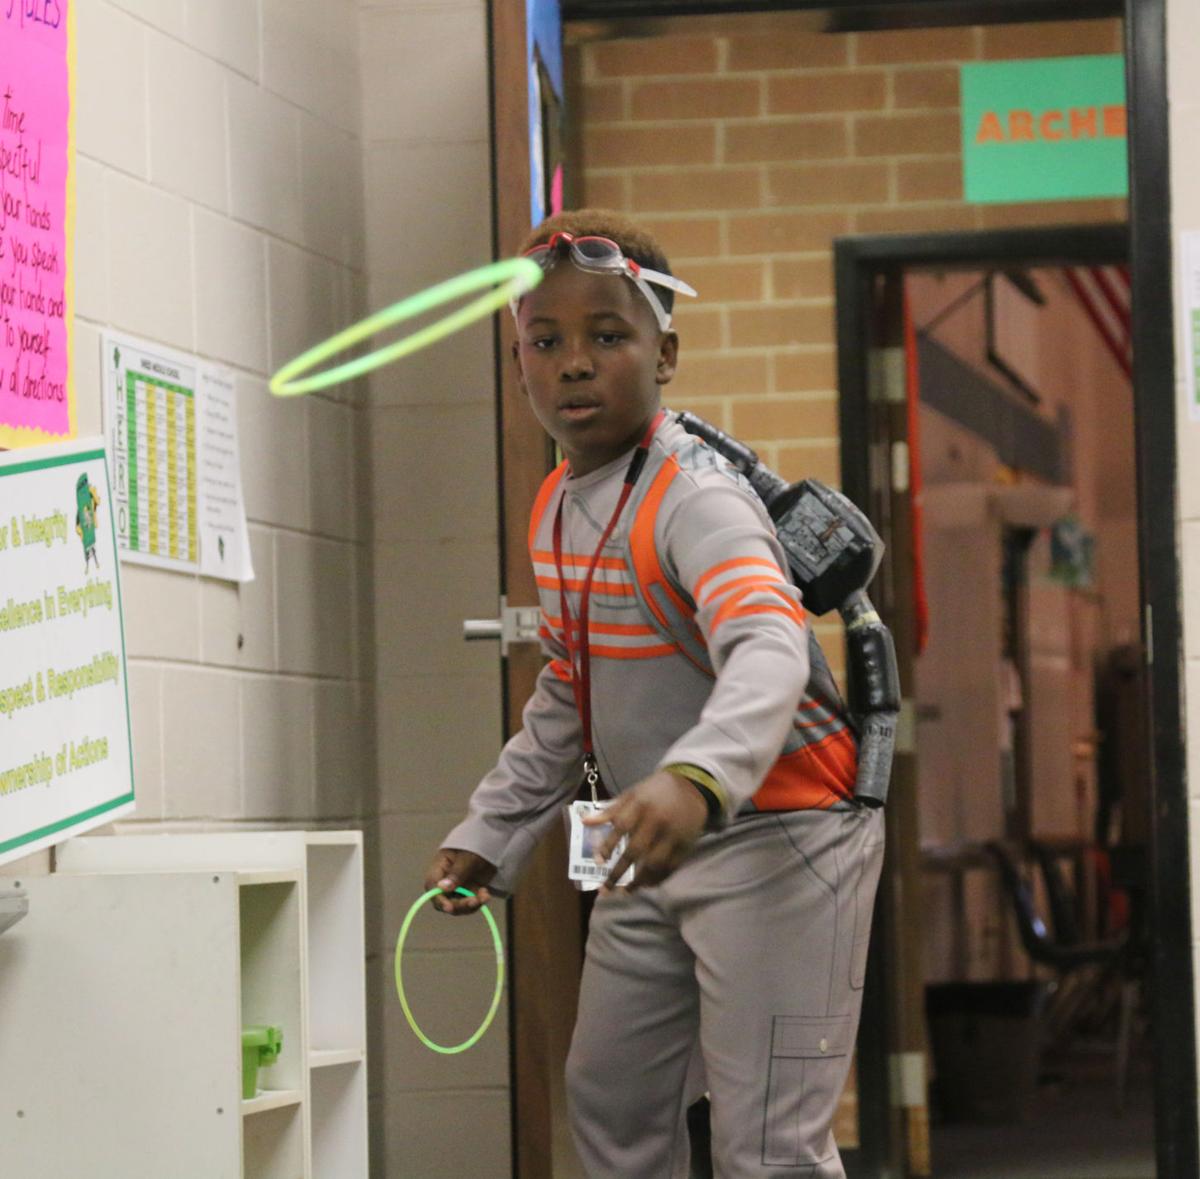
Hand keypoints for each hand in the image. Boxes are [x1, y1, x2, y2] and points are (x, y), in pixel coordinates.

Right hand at [424, 848, 497, 915]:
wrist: (495, 840)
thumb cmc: (477, 842)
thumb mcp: (468, 857)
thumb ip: (456, 872)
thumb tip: (441, 888)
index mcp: (440, 866)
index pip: (432, 886)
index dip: (438, 899)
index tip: (449, 907)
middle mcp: (446, 879)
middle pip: (444, 900)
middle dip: (458, 905)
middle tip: (473, 902)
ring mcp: (458, 885)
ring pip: (458, 905)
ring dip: (470, 905)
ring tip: (484, 897)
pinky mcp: (470, 890)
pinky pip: (470, 902)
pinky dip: (478, 902)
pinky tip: (486, 895)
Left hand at [583, 770, 707, 892]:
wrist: (692, 786)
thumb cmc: (655, 791)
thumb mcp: (632, 794)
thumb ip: (610, 810)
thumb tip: (584, 822)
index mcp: (641, 804)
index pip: (621, 827)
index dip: (607, 845)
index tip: (598, 862)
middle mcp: (657, 820)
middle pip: (636, 851)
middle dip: (618, 872)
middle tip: (605, 890)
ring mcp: (673, 834)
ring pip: (654, 864)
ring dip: (638, 881)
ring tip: (625, 892)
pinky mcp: (686, 844)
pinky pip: (671, 867)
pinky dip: (658, 879)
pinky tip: (646, 885)